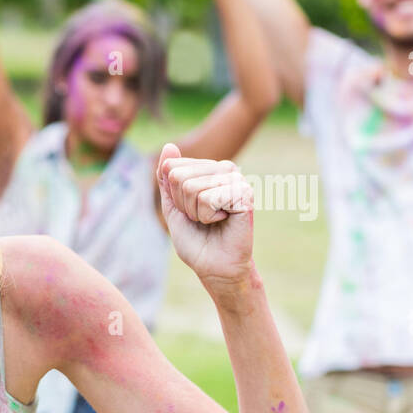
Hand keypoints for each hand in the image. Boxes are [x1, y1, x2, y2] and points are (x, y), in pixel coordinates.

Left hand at [156, 143, 254, 285]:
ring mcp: (237, 180)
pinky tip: (223, 220)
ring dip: (195, 212)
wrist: (215, 266)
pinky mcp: (244, 194)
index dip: (174, 196)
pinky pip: (208, 198)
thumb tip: (169, 146)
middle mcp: (226, 169)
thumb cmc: (196, 238)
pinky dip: (208, 216)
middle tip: (201, 218)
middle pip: (180, 177)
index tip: (189, 210)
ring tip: (212, 220)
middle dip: (183, 204)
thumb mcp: (173, 207)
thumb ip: (168, 178)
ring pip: (192, 188)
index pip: (171, 168)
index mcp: (209, 169)